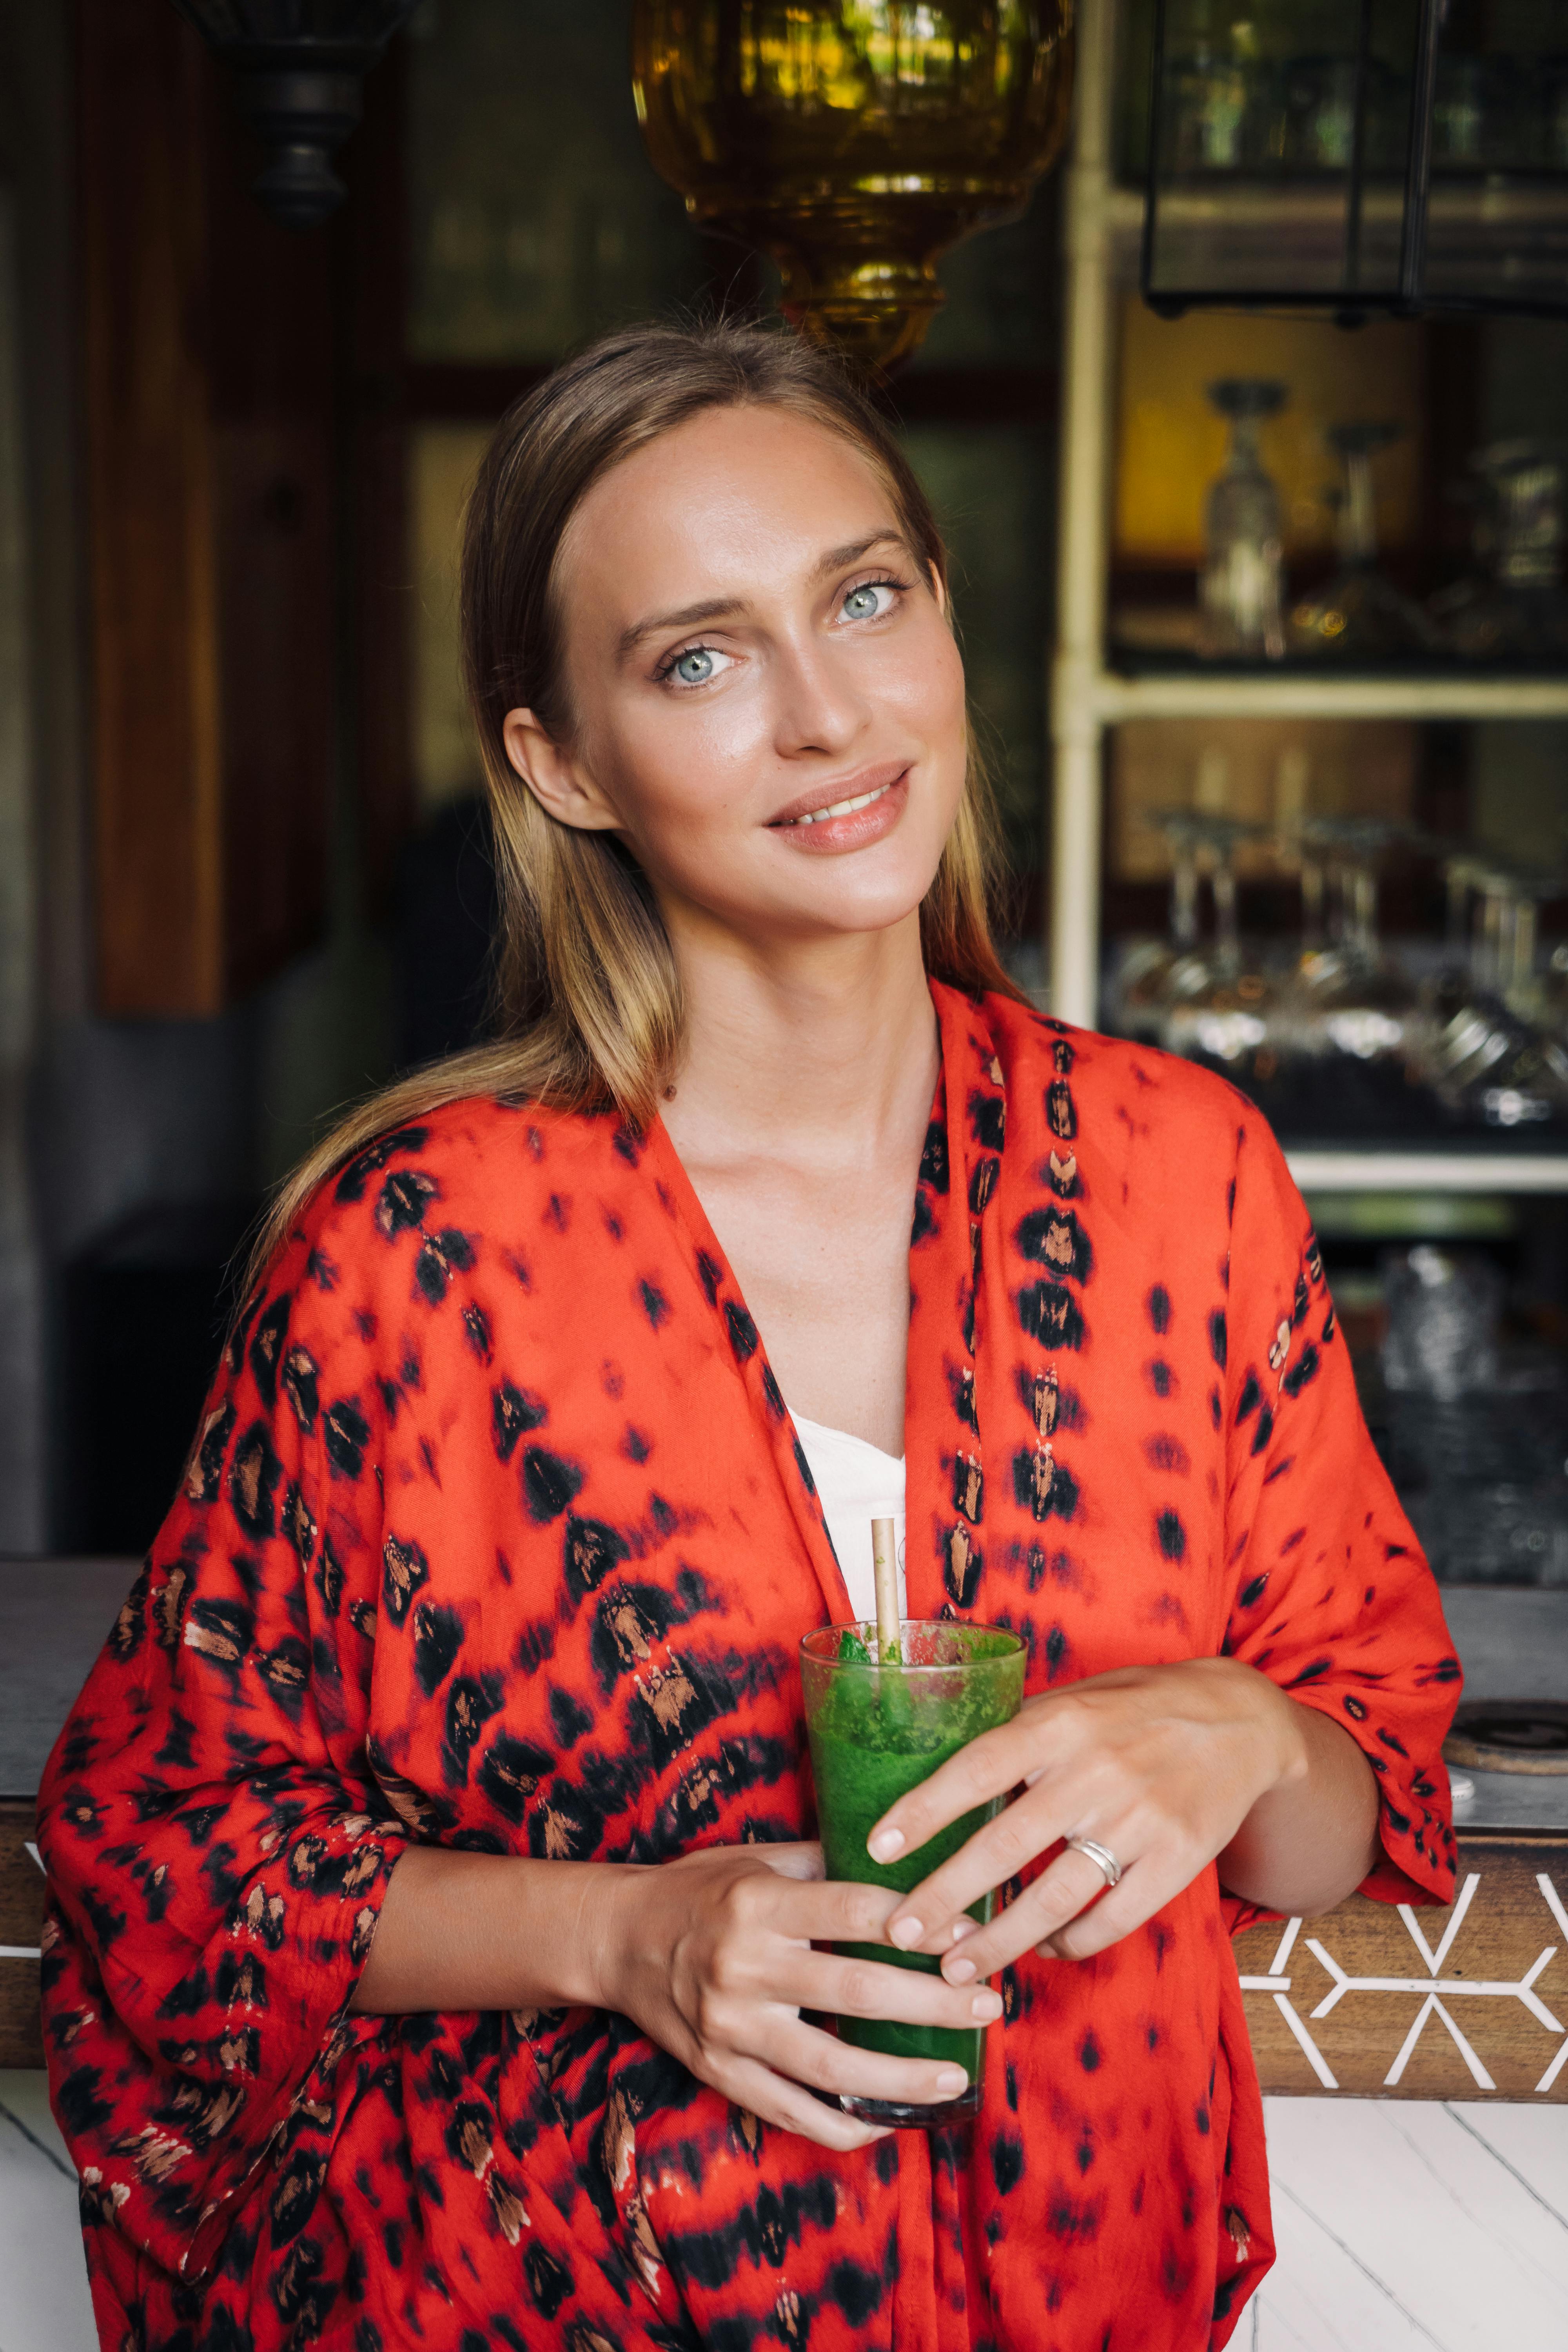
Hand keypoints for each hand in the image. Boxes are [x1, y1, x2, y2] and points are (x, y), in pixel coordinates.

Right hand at [594, 1841, 1003, 2151]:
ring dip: (902, 2078)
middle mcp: (743, 1966)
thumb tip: (914, 1863)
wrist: (618, 1939)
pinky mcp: (718, 2071)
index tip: (970, 1936)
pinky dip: (844, 2126)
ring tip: (957, 2076)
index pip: (855, 1912)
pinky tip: (889, 2124)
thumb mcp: (760, 1859)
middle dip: (932, 2004)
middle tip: (987, 2005)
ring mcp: (729, 2027)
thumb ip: (830, 1865)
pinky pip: (790, 2112)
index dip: (919, 1924)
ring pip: (830, 2067)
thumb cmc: (702, 1890)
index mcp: (759, 1903)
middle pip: (857, 1993)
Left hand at [867, 1660, 1306, 1983]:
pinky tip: (1042, 1951)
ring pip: (1055, 1897)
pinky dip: (1070, 1942)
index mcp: (1060, 1724)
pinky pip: (1112, 1917)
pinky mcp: (1177, 1859)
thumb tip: (945, 1784)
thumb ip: (1020, 1739)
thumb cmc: (1137, 1709)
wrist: (1242, 1721)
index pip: (977, 1769)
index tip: (878, 1847)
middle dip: (945, 1897)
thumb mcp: (1075, 1701)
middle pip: (1006, 1846)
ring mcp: (1140, 1819)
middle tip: (901, 1934)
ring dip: (999, 1940)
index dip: (925, 1809)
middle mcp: (1096, 1771)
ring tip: (956, 1969)